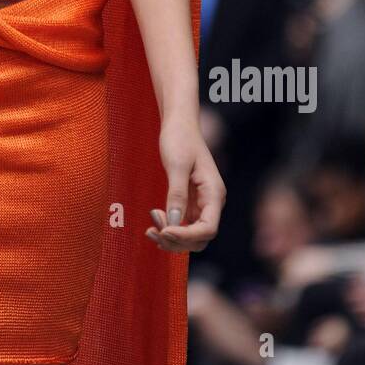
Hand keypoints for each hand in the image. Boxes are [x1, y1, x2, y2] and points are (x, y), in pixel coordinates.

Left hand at [147, 119, 225, 252]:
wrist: (179, 124)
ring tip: (150, 228)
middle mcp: (211, 203)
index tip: (164, 231)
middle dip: (177, 240)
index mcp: (214, 193)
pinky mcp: (189, 203)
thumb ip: (177, 194)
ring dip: (171, 238)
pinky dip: (168, 230)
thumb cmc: (180, 139)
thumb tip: (174, 223)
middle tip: (153, 229)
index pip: (208, 228)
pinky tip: (154, 226)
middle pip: (200, 238)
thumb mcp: (176, 165)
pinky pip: (182, 226)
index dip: (186, 235)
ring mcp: (201, 205)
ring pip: (191, 236)